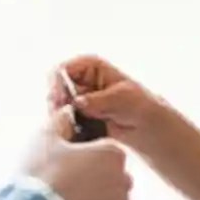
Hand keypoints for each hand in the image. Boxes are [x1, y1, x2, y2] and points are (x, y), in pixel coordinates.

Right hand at [24, 106, 132, 199]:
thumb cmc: (42, 175)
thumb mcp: (45, 138)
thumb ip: (60, 120)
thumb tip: (67, 111)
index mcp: (113, 154)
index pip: (102, 150)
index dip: (83, 155)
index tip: (65, 163)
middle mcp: (125, 180)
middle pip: (108, 175)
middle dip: (91, 178)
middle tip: (64, 185)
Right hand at [48, 55, 164, 140]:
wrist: (146, 126)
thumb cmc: (139, 105)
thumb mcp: (121, 99)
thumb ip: (98, 100)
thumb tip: (78, 102)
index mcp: (90, 65)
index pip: (62, 69)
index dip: (57, 84)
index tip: (61, 101)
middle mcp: (79, 79)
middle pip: (53, 88)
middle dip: (56, 104)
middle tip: (64, 118)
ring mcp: (76, 98)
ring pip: (55, 106)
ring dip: (60, 118)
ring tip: (73, 128)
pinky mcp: (76, 116)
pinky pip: (62, 121)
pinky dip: (65, 128)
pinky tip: (75, 135)